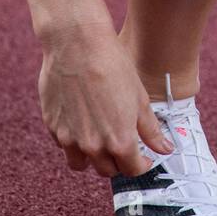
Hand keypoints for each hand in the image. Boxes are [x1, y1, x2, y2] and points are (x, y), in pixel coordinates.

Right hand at [38, 20, 175, 177]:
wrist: (77, 45)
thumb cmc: (113, 66)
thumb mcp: (140, 98)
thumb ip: (150, 130)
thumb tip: (164, 149)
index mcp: (119, 141)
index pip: (132, 169)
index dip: (141, 164)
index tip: (144, 157)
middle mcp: (93, 146)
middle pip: (107, 170)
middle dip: (118, 162)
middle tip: (124, 145)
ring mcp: (69, 139)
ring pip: (81, 164)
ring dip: (93, 157)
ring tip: (101, 137)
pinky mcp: (52, 127)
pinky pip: (64, 145)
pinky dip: (75, 139)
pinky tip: (83, 120)